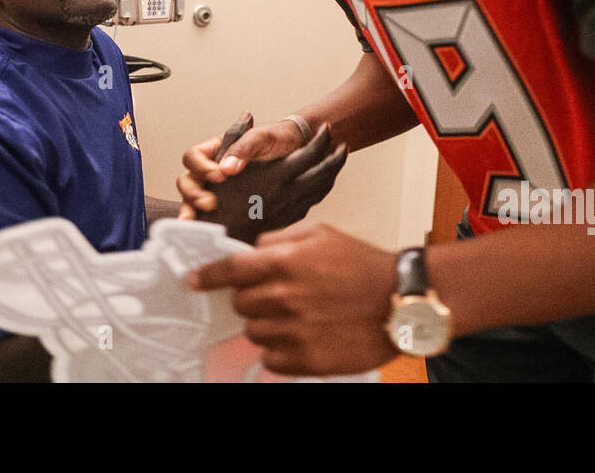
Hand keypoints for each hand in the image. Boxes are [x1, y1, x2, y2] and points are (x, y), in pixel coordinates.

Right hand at [176, 113, 305, 218]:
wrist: (298, 150)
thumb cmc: (277, 139)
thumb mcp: (261, 137)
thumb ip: (243, 148)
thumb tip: (227, 169)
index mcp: (216, 150)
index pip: (193, 157)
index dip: (200, 167)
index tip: (219, 176)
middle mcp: (212, 170)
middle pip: (187, 182)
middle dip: (193, 195)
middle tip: (209, 204)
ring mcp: (219, 190)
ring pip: (194, 201)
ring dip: (195, 212)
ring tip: (205, 225)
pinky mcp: (230, 206)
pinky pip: (213, 215)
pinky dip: (210, 224)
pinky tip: (214, 236)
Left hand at [190, 221, 396, 375]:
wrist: (401, 301)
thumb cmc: (364, 266)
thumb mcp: (321, 234)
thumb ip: (280, 239)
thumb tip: (253, 250)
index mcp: (284, 262)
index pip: (229, 270)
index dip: (207, 276)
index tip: (194, 281)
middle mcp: (284, 297)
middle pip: (240, 303)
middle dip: (254, 298)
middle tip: (280, 295)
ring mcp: (293, 331)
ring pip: (254, 332)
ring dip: (268, 324)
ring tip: (298, 316)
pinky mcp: (305, 360)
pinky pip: (271, 359)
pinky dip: (281, 350)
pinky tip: (304, 336)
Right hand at [196, 124, 347, 243]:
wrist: (220, 233)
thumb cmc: (219, 196)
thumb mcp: (222, 161)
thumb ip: (237, 136)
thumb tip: (246, 114)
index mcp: (276, 175)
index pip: (311, 154)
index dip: (323, 138)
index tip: (327, 127)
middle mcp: (288, 193)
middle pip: (324, 173)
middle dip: (337, 157)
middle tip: (343, 145)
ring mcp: (291, 208)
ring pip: (322, 188)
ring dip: (332, 172)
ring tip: (336, 160)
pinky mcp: (289, 219)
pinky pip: (313, 201)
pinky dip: (322, 188)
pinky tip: (319, 182)